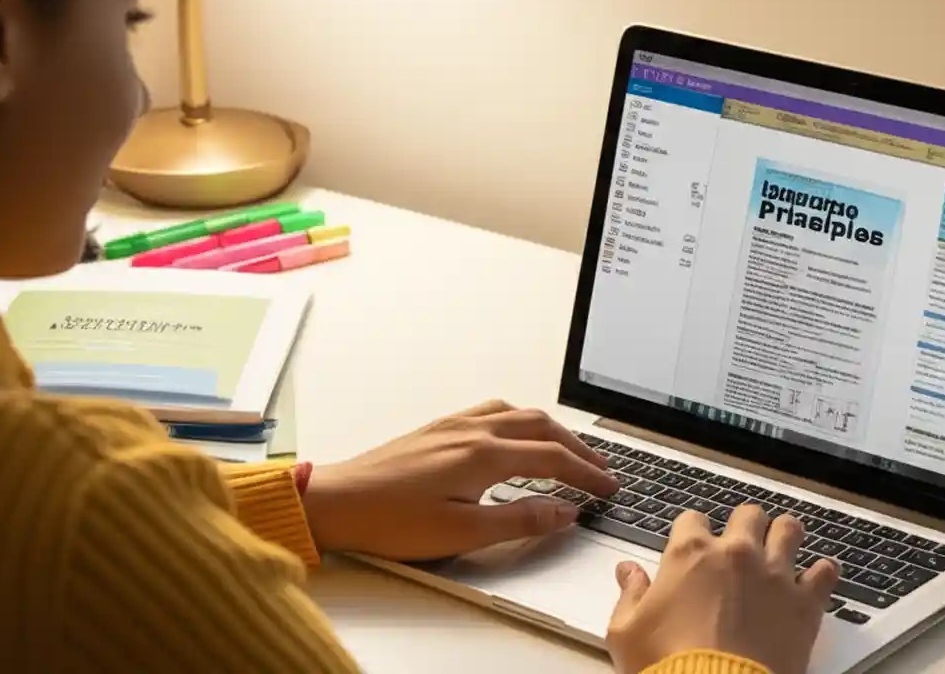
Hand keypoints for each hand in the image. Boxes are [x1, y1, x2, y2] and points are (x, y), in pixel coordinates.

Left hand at [302, 400, 618, 560]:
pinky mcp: (436, 430)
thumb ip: (519, 519)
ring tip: (568, 449)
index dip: (586, 474)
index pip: (552, 459)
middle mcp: (471, 431)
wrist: (336, 502)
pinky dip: (519, 420)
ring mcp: (452, 426)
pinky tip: (514, 435)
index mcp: (483, 455)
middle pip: (541, 427)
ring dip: (550, 429)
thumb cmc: (389, 521)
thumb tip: (564, 511)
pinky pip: (491, 411)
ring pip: (517, 413)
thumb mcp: (462, 532)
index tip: (608, 488)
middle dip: (577, 447)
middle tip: (600, 469)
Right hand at [607, 505, 838, 673]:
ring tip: (782, 545)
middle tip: (742, 543)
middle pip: (747, 515)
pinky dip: (822, 573)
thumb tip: (627, 573)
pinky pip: (824, 573)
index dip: (692, 532)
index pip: (692, 519)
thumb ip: (630, 595)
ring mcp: (774, 574)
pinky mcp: (803, 603)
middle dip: (744, 525)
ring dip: (785, 535)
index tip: (694, 545)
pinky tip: (816, 579)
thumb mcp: (626, 632)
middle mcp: (735, 554)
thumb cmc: (668, 666)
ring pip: (789, 530)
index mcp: (689, 554)